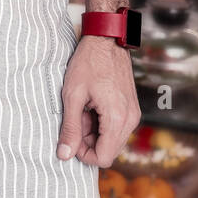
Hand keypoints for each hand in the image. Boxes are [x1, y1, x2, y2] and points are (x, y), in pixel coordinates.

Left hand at [56, 35, 140, 167]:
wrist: (107, 39)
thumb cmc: (88, 62)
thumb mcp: (73, 95)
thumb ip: (70, 128)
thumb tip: (64, 154)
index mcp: (116, 118)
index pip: (103, 158)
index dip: (84, 154)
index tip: (72, 136)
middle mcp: (130, 119)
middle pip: (109, 151)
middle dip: (89, 142)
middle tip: (75, 118)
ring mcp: (133, 114)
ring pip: (113, 140)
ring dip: (95, 132)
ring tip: (82, 110)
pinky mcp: (132, 108)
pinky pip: (118, 128)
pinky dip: (103, 124)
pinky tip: (91, 106)